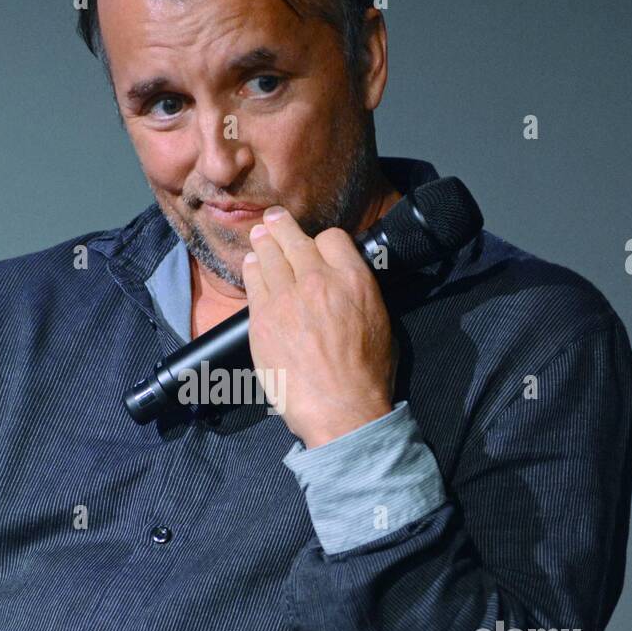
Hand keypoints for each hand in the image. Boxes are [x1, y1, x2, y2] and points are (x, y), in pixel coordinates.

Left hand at [241, 206, 395, 447]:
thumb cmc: (366, 376)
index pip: (332, 238)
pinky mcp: (262, 319)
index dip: (322, 240)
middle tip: (274, 220)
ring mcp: (286, 299)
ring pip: (268, 256)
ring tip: (260, 237)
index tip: (315, 245)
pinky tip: (251, 266)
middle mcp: (318, 281)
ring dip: (263, 243)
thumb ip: (359, 293)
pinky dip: (252, 270)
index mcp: (354, 280)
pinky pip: (253, 283)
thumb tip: (345, 282)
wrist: (341, 410)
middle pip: (294, 239)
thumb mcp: (380, 323)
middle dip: (281, 226)